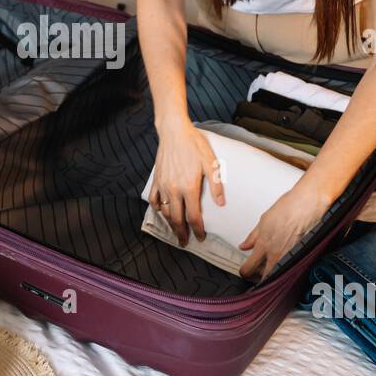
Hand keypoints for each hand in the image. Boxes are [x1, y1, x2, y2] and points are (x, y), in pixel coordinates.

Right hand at [148, 120, 224, 246]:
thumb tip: (221, 204)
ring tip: (175, 230)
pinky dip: (157, 209)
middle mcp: (174, 190)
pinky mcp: (156, 180)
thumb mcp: (211, 163)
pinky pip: (154, 199)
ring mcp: (163, 185)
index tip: (200, 237)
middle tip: (184, 242)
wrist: (174, 132)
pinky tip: (161, 212)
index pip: (193, 216)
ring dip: (169, 223)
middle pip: (177, 219)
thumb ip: (216, 185)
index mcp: (189, 187)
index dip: (198, 230)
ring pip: (164, 211)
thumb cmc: (194, 145)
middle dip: (181, 233)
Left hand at [238, 179, 332, 281]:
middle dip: (258, 280)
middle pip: (263, 278)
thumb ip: (253, 236)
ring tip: (270, 270)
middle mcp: (276, 253)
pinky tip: (284, 263)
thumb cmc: (288, 207)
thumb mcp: (264, 220)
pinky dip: (286, 268)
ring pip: (278, 275)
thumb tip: (244, 246)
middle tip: (256, 276)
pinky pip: (291, 267)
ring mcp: (289, 256)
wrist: (307, 203)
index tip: (244, 272)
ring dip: (273, 275)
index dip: (245, 273)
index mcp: (264, 244)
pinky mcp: (301, 255)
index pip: (249, 268)